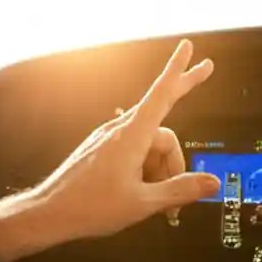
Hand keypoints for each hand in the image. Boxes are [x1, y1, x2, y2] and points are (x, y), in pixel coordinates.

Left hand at [27, 39, 220, 242]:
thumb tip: (211, 183)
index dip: (179, 70)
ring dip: (161, 172)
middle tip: (189, 180)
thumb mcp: (143, 203)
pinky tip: (144, 193)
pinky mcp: (102, 151)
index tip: (188, 48)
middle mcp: (120, 131)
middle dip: (177, 161)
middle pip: (164, 134)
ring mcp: (109, 140)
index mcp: (132, 136)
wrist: (50, 213)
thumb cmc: (89, 206)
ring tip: (159, 205)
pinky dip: (146, 171)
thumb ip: (180, 191)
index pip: (162, 93)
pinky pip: (134, 152)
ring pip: (150, 147)